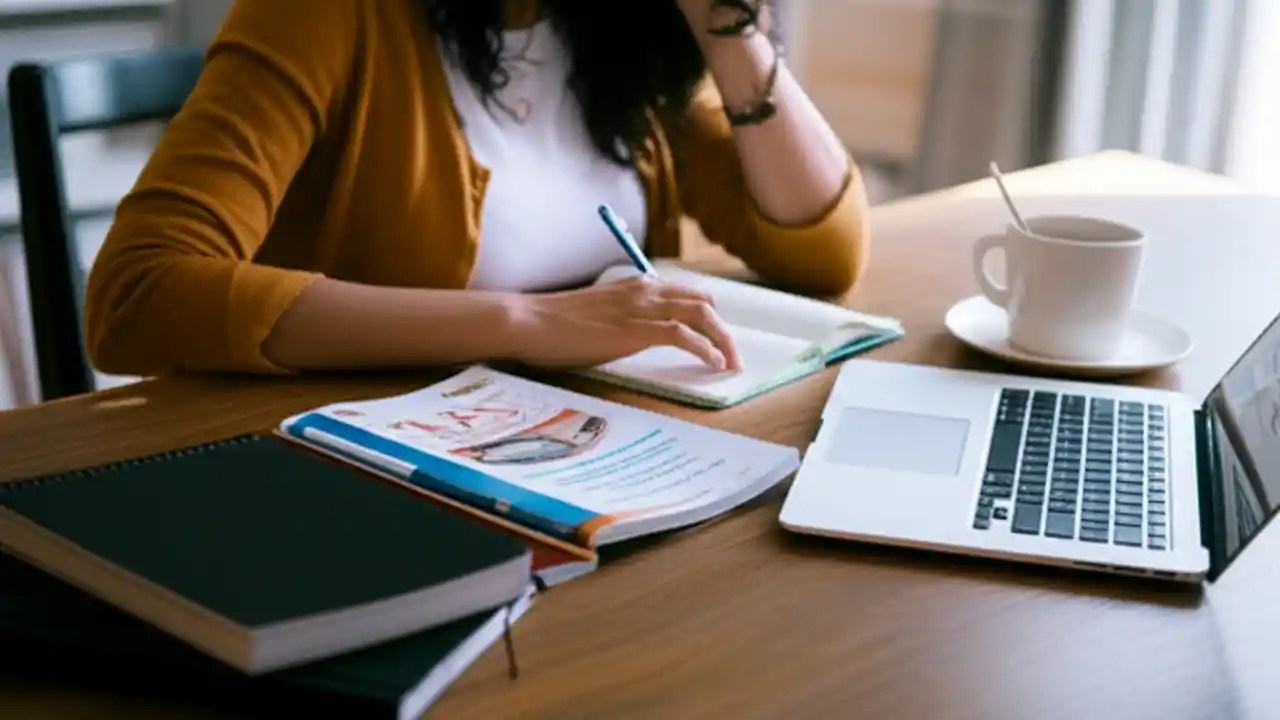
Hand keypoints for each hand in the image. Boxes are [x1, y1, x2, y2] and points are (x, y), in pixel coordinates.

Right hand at [507, 276, 741, 370]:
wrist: (530, 321)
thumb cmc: (554, 324)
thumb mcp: (598, 315)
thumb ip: (622, 319)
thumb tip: (633, 337)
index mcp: (637, 285)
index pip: (687, 294)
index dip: (708, 315)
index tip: (717, 338)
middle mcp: (645, 290)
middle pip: (703, 301)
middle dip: (723, 327)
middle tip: (731, 354)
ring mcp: (642, 308)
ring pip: (702, 315)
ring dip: (723, 340)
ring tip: (731, 362)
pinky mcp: (636, 329)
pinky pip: (683, 335)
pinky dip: (705, 349)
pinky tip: (713, 364)